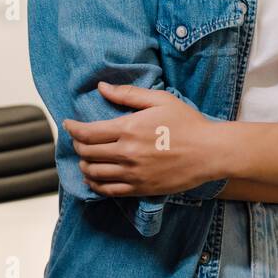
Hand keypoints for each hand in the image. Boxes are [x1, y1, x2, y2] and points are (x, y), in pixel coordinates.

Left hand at [65, 82, 219, 196]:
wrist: (209, 152)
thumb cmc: (187, 123)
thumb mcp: (160, 100)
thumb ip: (128, 94)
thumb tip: (102, 87)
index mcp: (129, 129)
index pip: (88, 133)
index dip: (72, 129)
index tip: (67, 124)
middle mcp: (127, 154)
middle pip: (87, 153)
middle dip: (77, 145)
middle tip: (78, 139)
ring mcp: (133, 174)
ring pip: (94, 173)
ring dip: (84, 165)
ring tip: (84, 158)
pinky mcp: (140, 189)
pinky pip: (109, 191)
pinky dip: (96, 185)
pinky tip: (95, 178)